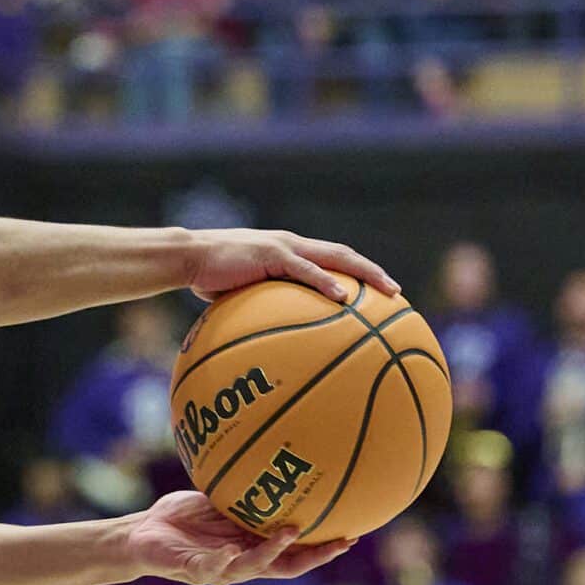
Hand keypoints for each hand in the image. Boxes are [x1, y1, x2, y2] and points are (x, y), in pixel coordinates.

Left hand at [125, 491, 355, 584]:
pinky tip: (227, 550)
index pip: (296, 551)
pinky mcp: (193, 571)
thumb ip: (242, 491)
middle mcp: (243, 561)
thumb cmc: (182, 516)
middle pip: (288, 566)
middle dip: (316, 556)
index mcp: (252, 545)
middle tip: (341, 541)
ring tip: (291, 531)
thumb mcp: (217, 499)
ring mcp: (220, 569)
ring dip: (272, 550)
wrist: (142, 532)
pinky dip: (220, 560)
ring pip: (253, 568)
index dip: (323, 546)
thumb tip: (268, 459)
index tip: (352, 533)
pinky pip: (210, 568)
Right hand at [182, 228, 396, 304]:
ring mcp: (283, 246)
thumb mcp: (241, 294)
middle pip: (343, 254)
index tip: (380, 292)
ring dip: (365, 273)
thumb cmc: (210, 278)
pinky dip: (327, 282)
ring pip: (335, 256)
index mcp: (288, 251)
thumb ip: (262, 307)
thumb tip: (274, 340)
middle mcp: (292, 244)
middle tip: (397, 293)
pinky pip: (306, 269)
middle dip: (373, 273)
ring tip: (387, 292)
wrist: (188, 258)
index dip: (358, 272)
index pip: (331, 258)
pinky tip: (344, 298)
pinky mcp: (271, 253)